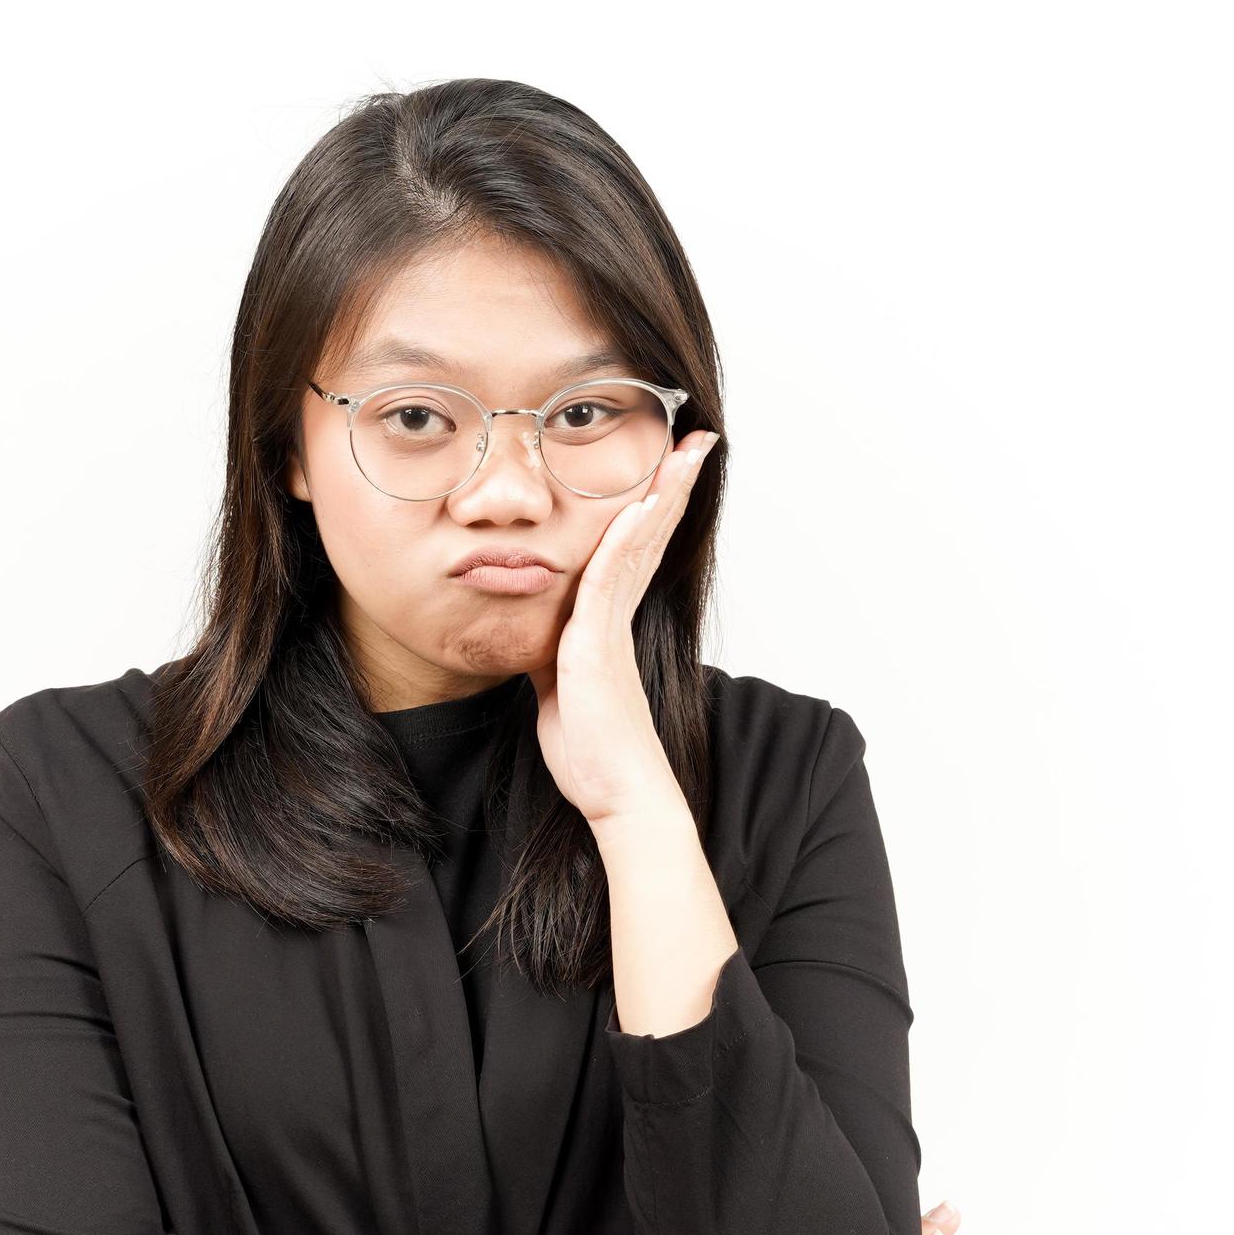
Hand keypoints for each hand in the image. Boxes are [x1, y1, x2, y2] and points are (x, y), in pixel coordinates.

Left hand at [528, 429, 719, 826]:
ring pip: (638, 546)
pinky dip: (627, 541)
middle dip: (671, 485)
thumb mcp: (559, 688)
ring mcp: (611, 628)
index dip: (652, 506)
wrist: (616, 794)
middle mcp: (616, 618)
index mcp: (608, 623)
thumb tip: (537, 639)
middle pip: (648, 535)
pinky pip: (611, 582)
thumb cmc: (592, 752)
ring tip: (684, 452)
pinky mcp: (598, 645)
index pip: (634, 549)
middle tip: (696, 441)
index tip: (668, 466)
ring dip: (661, 495)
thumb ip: (552, 654)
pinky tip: (638, 506)